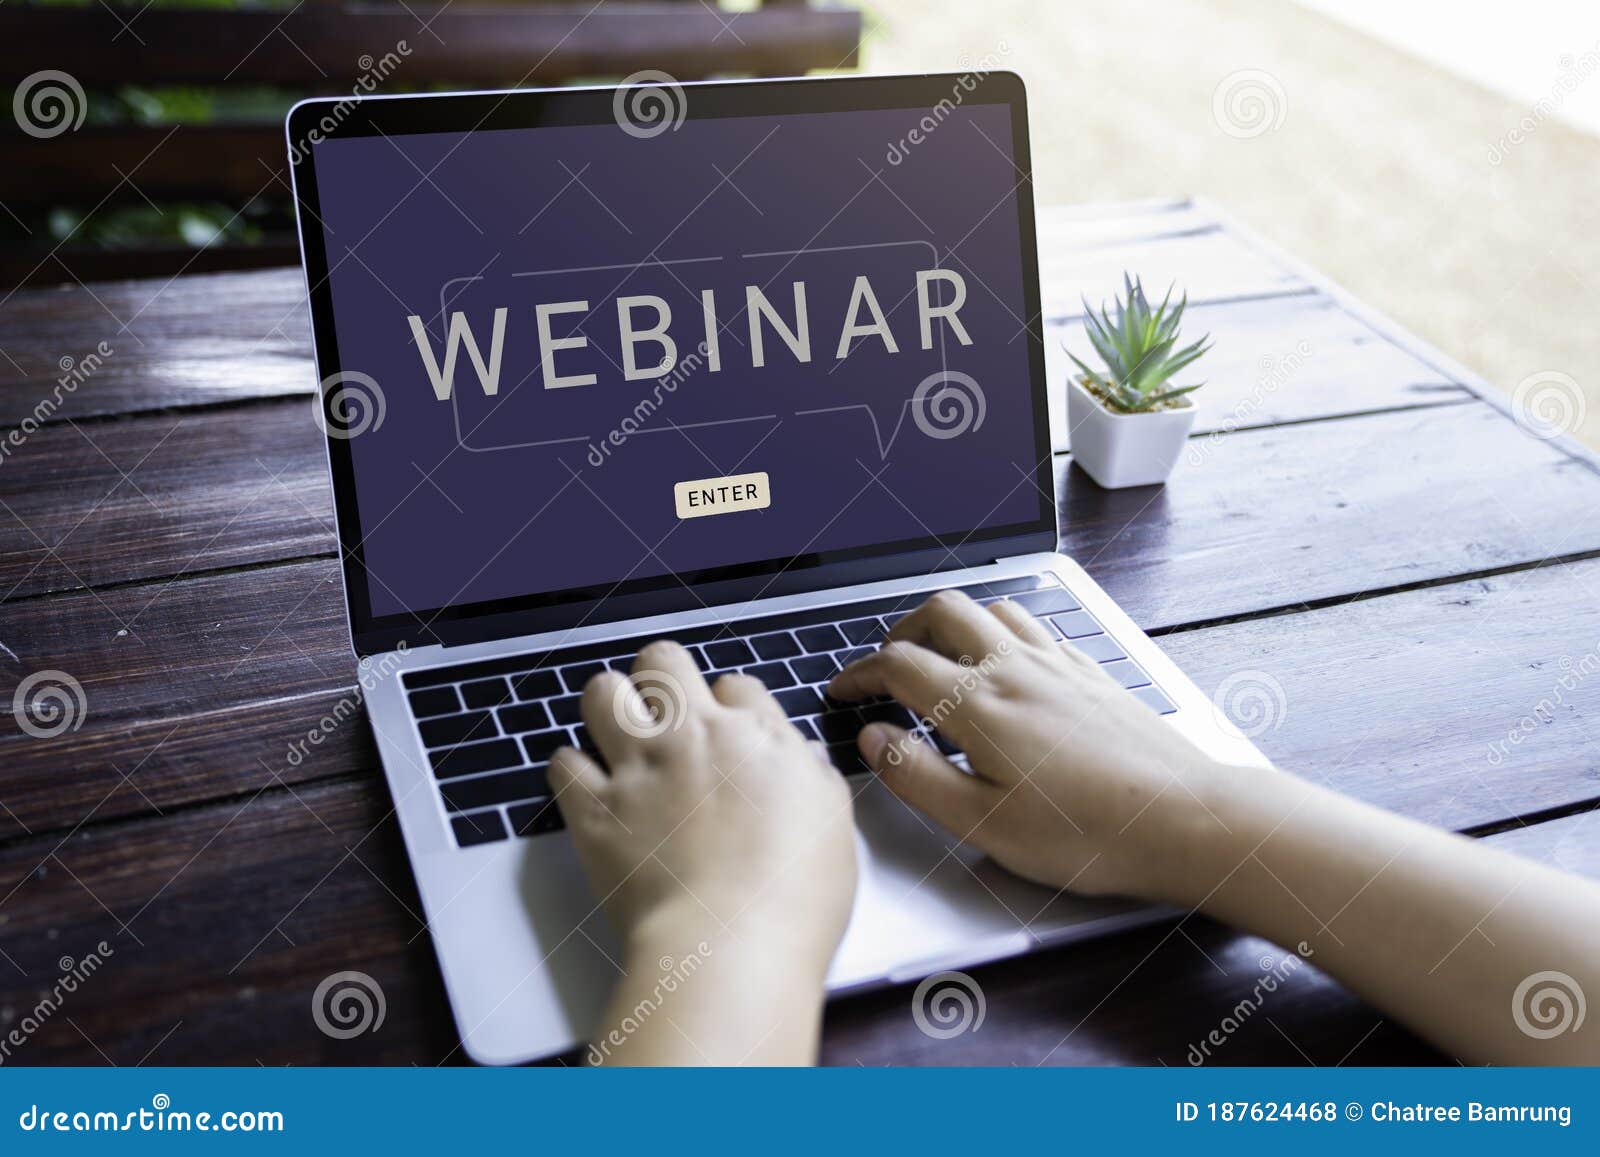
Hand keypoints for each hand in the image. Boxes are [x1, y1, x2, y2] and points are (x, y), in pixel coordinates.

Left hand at [548, 640, 856, 976]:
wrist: (730, 946)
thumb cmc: (792, 897)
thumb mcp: (832, 824)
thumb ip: (810, 775)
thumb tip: (797, 756)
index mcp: (756, 737)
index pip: (737, 685)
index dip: (732, 704)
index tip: (730, 728)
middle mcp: (693, 737)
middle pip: (663, 662)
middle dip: (662, 677)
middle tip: (665, 708)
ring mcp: (639, 769)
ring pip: (604, 693)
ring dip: (610, 705)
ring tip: (617, 732)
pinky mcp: (596, 810)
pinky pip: (563, 763)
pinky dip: (571, 770)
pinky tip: (586, 785)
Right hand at [828, 589, 1242, 901]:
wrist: (1186, 819)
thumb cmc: (1090, 834)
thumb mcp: (984, 825)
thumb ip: (919, 776)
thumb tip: (873, 739)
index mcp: (980, 704)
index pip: (898, 664)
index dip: (857, 672)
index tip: (842, 691)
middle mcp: (1017, 669)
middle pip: (942, 611)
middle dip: (900, 631)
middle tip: (884, 667)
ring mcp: (1059, 665)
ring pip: (992, 608)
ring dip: (953, 623)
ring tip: (939, 658)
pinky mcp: (1092, 673)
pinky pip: (1035, 626)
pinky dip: (1002, 631)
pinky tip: (1007, 665)